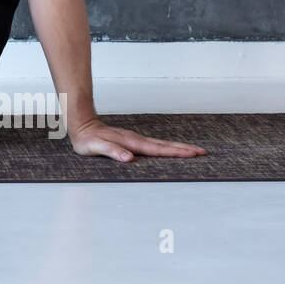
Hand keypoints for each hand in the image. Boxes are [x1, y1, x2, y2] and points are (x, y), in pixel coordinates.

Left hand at [67, 116, 206, 161]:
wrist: (82, 125)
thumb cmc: (87, 139)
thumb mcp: (96, 147)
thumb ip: (112, 151)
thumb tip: (129, 158)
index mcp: (131, 143)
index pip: (158, 149)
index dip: (175, 152)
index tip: (192, 154)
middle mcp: (136, 140)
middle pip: (165, 145)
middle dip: (184, 149)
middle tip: (203, 152)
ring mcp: (136, 140)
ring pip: (161, 144)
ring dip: (178, 147)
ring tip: (194, 151)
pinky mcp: (133, 141)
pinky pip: (155, 145)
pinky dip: (167, 148)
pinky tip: (172, 151)